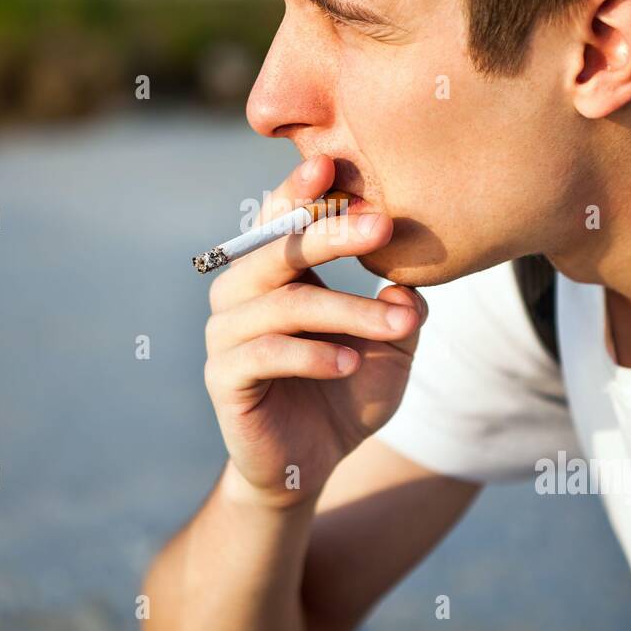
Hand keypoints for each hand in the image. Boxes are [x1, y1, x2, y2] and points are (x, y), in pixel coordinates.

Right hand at [203, 155, 427, 509]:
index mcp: (275, 271)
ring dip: (346, 311)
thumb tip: (406, 280)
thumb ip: (401, 307)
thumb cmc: (346, 391)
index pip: (283, 217)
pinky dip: (312, 355)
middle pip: (278, 248)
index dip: (302, 190)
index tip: (335, 166)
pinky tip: (350, 362)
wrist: (309, 464)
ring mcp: (226, 334)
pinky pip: (265, 355)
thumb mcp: (390, 345)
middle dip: (330, 232)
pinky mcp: (224, 378)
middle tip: (382, 227)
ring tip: (398, 326)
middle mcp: (242, 292)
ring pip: (285, 304)